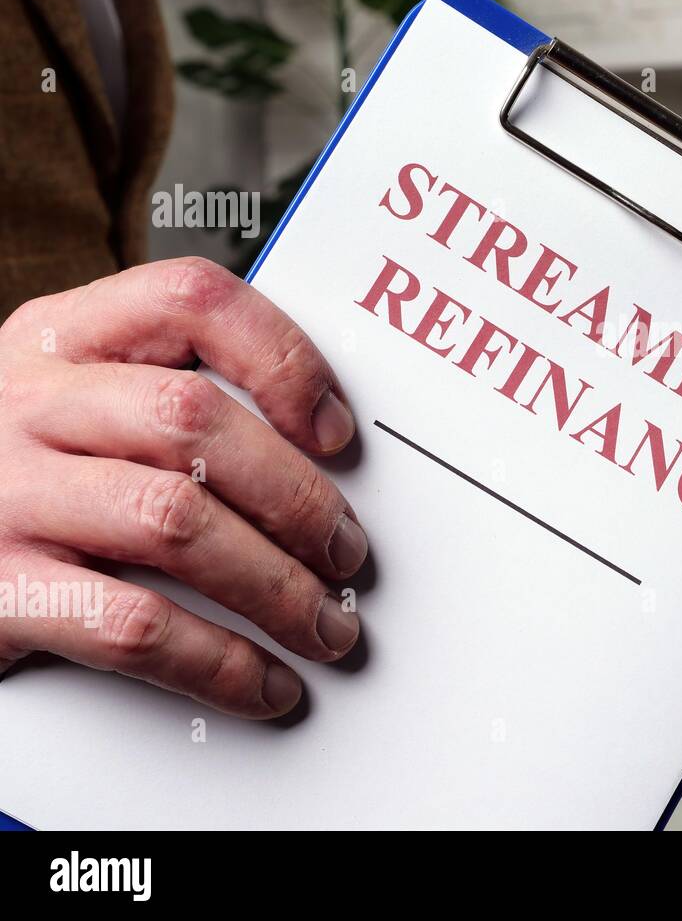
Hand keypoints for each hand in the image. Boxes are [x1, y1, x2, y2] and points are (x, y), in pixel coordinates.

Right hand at [0, 258, 366, 717]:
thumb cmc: (18, 471)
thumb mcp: (74, 405)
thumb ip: (170, 402)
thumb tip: (318, 455)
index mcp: (62, 340)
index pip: (190, 301)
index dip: (280, 358)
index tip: (336, 430)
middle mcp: (29, 404)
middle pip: (193, 420)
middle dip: (295, 495)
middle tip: (347, 551)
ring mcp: (7, 496)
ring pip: (174, 523)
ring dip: (275, 586)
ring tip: (323, 625)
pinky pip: (131, 626)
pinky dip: (218, 663)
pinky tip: (262, 682)